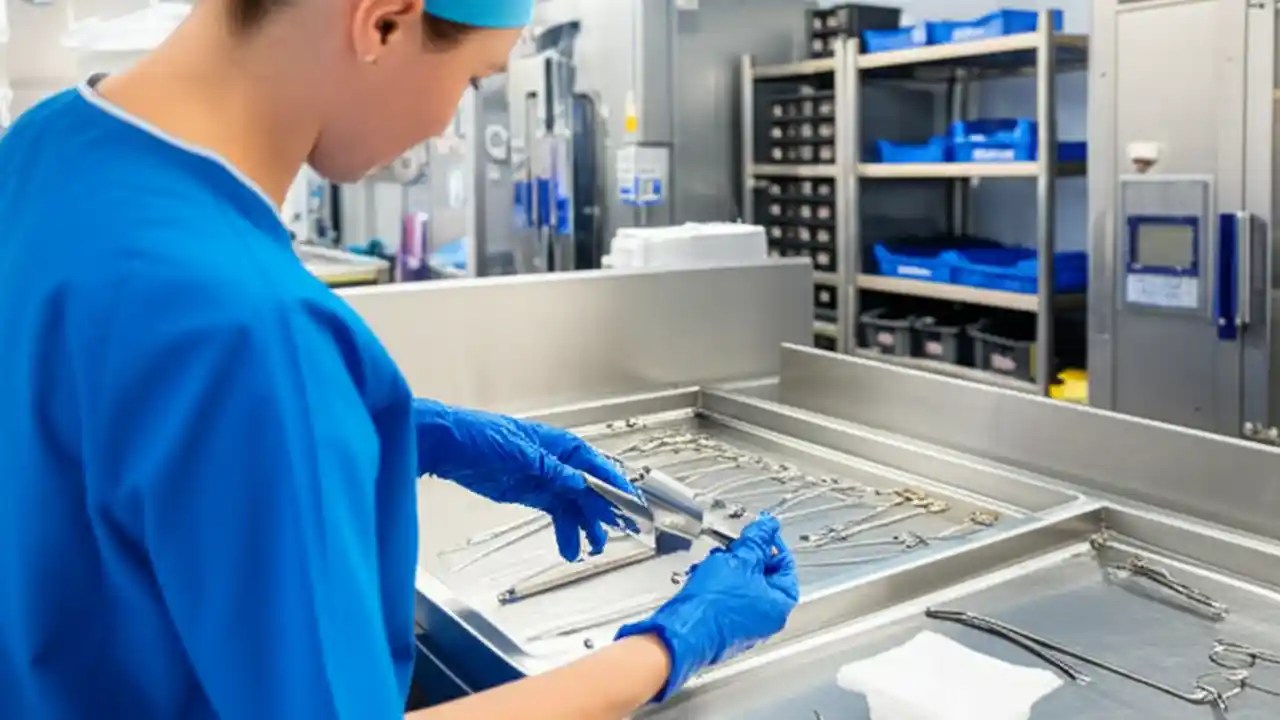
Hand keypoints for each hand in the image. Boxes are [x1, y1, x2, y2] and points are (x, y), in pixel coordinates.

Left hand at [414, 399, 636, 561]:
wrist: (448, 446)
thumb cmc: (479, 435)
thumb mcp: (520, 452)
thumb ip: (552, 470)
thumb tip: (579, 483)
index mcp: (559, 445)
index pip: (595, 466)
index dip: (615, 485)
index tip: (630, 503)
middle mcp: (557, 462)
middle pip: (590, 489)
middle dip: (605, 511)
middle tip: (620, 532)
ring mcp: (545, 479)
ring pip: (575, 505)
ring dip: (585, 526)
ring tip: (592, 549)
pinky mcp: (531, 494)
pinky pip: (556, 514)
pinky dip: (564, 531)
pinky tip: (569, 548)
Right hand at [615, 514, 798, 701]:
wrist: (683, 631)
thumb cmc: (714, 605)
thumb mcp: (740, 559)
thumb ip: (758, 539)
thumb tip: (768, 527)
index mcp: (779, 605)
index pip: (785, 565)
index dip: (771, 544)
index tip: (759, 532)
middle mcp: (765, 620)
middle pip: (762, 576)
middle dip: (745, 557)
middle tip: (733, 548)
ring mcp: (744, 626)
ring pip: (741, 586)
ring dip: (728, 569)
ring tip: (714, 563)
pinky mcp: (723, 627)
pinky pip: (725, 598)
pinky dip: (716, 584)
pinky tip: (704, 577)